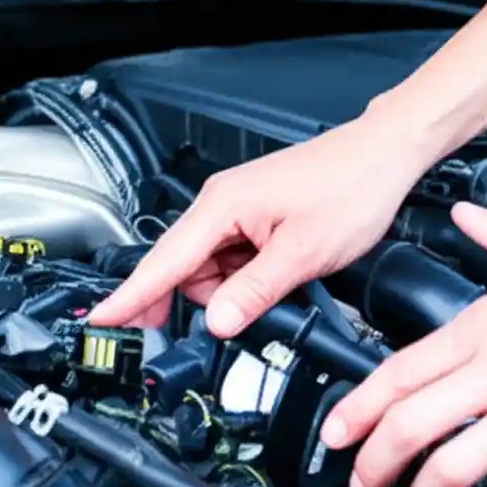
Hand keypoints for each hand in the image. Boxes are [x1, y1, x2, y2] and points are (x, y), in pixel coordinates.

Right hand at [87, 113, 426, 336]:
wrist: (386, 155)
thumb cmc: (351, 186)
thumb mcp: (304, 253)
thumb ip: (254, 292)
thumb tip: (218, 322)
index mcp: (221, 207)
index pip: (163, 263)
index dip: (130, 297)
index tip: (101, 321)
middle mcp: (220, 205)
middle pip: (184, 272)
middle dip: (202, 304)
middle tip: (219, 332)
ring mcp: (237, 212)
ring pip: (211, 272)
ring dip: (234, 293)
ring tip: (281, 288)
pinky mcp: (255, 220)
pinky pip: (234, 262)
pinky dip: (249, 280)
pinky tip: (279, 279)